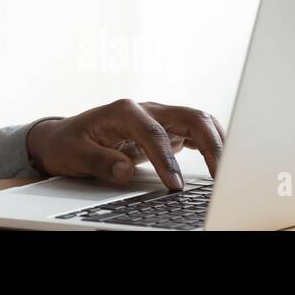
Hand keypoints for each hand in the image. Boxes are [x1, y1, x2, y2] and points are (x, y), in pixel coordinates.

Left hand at [25, 99, 225, 190]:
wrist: (64, 136)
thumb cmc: (69, 142)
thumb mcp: (74, 153)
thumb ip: (99, 161)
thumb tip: (124, 170)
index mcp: (124, 110)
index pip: (154, 132)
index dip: (167, 159)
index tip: (175, 186)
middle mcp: (146, 109)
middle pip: (189, 117)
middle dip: (210, 144)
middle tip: (222, 176)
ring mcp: (159, 117)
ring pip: (198, 121)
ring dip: (218, 142)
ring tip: (230, 171)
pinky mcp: (166, 129)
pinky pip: (196, 132)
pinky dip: (213, 144)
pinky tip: (223, 162)